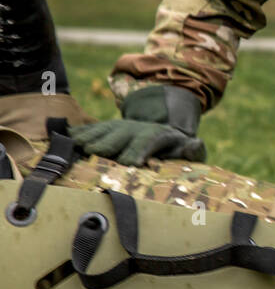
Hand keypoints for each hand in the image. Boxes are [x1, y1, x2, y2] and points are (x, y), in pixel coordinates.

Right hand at [71, 85, 205, 165]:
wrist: (162, 128)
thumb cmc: (176, 148)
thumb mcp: (189, 148)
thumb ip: (193, 150)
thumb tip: (195, 144)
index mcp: (158, 135)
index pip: (147, 141)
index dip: (139, 151)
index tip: (131, 163)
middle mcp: (136, 128)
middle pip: (120, 135)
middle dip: (109, 144)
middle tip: (95, 152)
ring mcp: (119, 126)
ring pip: (103, 130)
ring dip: (89, 137)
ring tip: (74, 145)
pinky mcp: (106, 128)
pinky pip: (91, 128)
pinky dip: (78, 132)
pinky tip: (65, 137)